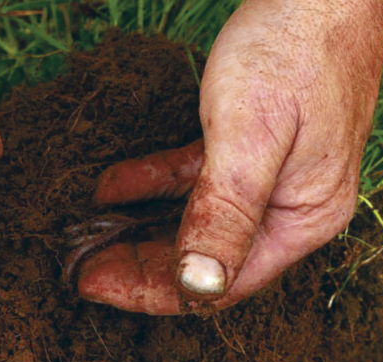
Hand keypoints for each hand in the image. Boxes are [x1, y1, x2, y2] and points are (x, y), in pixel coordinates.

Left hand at [77, 0, 382, 313]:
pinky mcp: (257, 147)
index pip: (222, 283)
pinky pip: (198, 180)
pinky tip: (112, 184)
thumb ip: (225, 212)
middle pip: (207, 258)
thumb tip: (199, 286)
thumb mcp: (251, 135)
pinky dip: (155, 183)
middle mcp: (293, 208)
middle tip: (78, 266)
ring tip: (87, 236)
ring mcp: (276, 178)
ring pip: (197, 222)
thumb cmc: (294, 48)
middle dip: (141, 265)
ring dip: (142, 229)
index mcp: (304, 219)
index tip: (93, 283)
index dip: (156, 292)